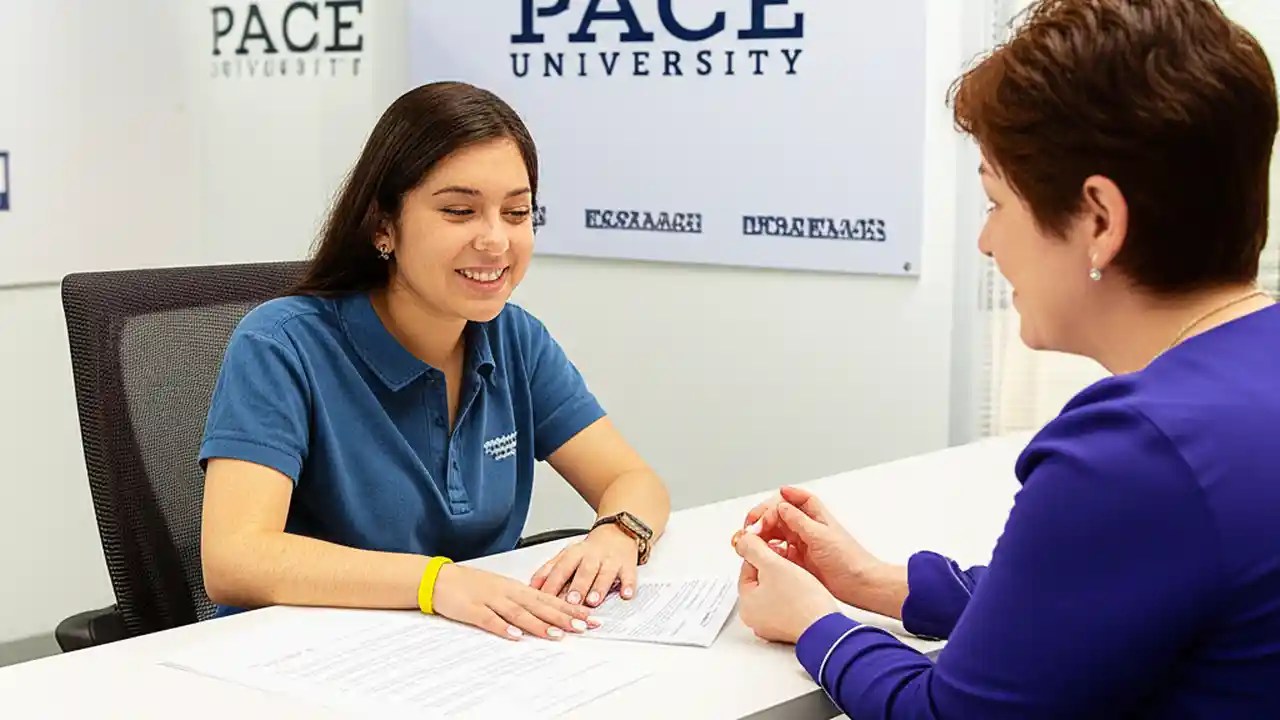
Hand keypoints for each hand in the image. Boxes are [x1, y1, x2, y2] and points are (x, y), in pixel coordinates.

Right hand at [432, 563, 599, 640]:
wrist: (440, 578)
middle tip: (584, 626)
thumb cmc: (471, 584)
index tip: (590, 616)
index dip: (570, 608)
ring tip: (558, 633)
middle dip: (563, 616)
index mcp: (516, 588)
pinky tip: (515, 636)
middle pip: (540, 605)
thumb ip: (522, 600)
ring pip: (519, 613)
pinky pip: (490, 620)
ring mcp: (490, 600)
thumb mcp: (501, 589)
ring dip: (539, 624)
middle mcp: (508, 592)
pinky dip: (503, 628)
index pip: (548, 598)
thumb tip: (545, 612)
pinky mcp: (473, 610)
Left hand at [529, 525, 637, 606]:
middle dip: (577, 586)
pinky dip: (629, 586)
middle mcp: (592, 556)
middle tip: (571, 601)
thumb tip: (530, 588)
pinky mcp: (628, 565)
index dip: (553, 582)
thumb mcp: (567, 556)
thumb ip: (549, 571)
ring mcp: (611, 561)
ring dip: (599, 588)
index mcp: (574, 554)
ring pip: (605, 574)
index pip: (561, 568)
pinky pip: (629, 576)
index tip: (546, 598)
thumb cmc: (590, 550)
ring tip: (593, 601)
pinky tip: (626, 595)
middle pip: (584, 571)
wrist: (618, 531)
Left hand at [734, 532, 837, 643]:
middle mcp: (754, 617)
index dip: (764, 552)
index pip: (747, 566)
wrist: (827, 627)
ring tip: (799, 574)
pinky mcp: (787, 628)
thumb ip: (753, 548)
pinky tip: (803, 590)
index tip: (778, 548)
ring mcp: (770, 625)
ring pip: (773, 591)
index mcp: (745, 604)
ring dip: (784, 578)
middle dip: (774, 566)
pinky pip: (784, 604)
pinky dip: (792, 594)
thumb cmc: (803, 601)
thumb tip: (742, 540)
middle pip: (760, 580)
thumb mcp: (773, 565)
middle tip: (789, 560)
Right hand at [737, 486, 889, 608]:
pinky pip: (775, 551)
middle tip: (750, 530)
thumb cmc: (849, 559)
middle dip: (761, 520)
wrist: (859, 585)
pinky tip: (762, 554)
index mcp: (814, 515)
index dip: (773, 503)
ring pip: (773, 533)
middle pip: (776, 516)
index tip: (762, 514)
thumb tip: (780, 506)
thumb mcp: (821, 536)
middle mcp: (805, 527)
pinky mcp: (796, 560)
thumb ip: (799, 521)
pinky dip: (766, 551)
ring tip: (750, 542)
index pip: (789, 500)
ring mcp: (800, 543)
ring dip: (760, 535)